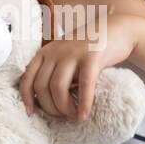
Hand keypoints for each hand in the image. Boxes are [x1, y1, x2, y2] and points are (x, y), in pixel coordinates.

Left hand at [19, 10, 136, 120]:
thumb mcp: (65, 54)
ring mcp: (73, 52)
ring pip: (58, 87)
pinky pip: (84, 85)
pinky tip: (84, 114)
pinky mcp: (92, 57)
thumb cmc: (91, 47)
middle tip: (62, 116)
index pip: (28, 78)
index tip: (31, 113)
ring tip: (73, 115)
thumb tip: (45, 99)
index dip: (27, 98)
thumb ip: (54, 69)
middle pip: (42, 86)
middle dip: (50, 107)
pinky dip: (83, 104)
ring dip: (64, 108)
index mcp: (46, 52)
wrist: (117, 28)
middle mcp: (56, 51)